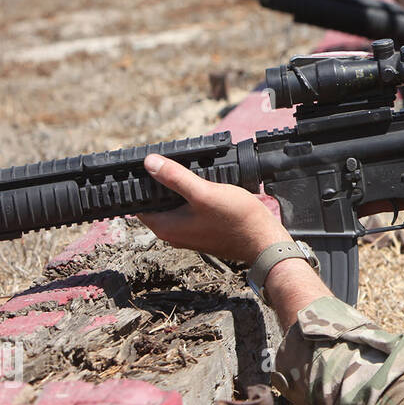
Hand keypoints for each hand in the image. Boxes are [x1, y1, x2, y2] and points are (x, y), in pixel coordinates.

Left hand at [136, 154, 291, 263]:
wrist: (264, 241)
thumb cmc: (237, 221)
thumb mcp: (204, 192)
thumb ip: (175, 177)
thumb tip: (150, 163)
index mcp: (166, 227)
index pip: (139, 203)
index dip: (141, 182)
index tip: (149, 165)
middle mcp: (174, 233)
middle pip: (157, 202)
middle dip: (162, 183)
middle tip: (174, 164)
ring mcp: (189, 234)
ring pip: (175, 206)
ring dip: (181, 190)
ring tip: (192, 173)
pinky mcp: (203, 231)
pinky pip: (190, 211)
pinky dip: (194, 198)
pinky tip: (207, 188)